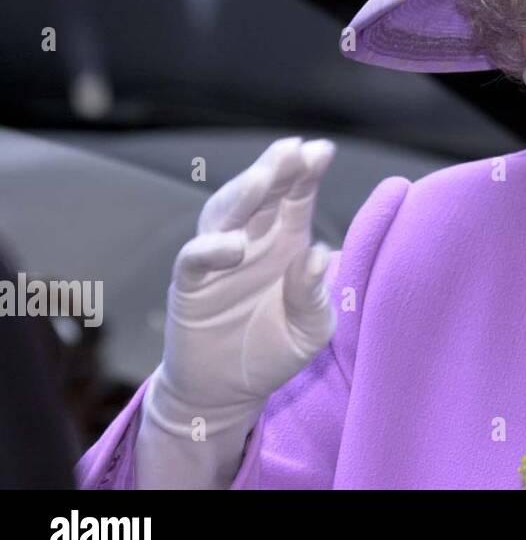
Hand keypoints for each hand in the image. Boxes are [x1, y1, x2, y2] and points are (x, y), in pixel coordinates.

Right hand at [154, 137, 337, 427]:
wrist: (227, 391)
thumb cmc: (275, 348)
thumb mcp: (310, 329)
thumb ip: (314, 296)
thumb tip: (317, 255)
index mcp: (287, 241)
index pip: (297, 196)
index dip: (307, 172)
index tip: (321, 150)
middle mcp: (253, 240)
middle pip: (262, 195)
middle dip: (276, 169)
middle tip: (293, 149)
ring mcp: (218, 260)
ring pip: (225, 214)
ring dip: (242, 194)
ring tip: (263, 177)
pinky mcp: (190, 287)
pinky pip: (194, 259)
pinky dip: (210, 249)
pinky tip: (234, 245)